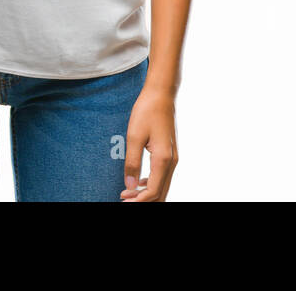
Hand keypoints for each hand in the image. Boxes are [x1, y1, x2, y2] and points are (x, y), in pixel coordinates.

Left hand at [120, 86, 177, 201]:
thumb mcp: (134, 136)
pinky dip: (151, 185)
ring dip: (147, 194)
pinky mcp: (170, 153)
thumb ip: (132, 163)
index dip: (137, 201)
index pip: (152, 191)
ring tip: (127, 193)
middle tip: (123, 200)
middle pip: (160, 193)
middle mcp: (172, 161)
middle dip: (143, 201)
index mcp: (163, 159)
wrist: (161, 94)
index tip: (121, 200)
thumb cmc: (147, 111)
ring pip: (163, 186)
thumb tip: (129, 186)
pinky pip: (163, 177)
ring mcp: (173, 158)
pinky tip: (138, 184)